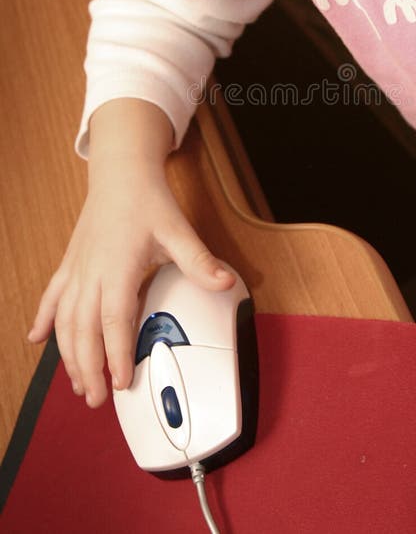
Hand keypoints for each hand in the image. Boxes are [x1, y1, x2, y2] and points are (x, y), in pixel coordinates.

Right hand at [28, 161, 234, 406]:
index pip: (114, 321)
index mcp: (117, 267)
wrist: (121, 172)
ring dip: (67, 354)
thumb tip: (225, 281)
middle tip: (98, 399)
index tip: (120, 382)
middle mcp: (90, 272)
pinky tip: (35, 341)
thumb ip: (200, 260)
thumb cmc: (146, 200)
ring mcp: (76, 269)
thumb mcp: (178, 229)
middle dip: (88, 367)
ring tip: (77, 383)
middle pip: (82, 330)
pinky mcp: (69, 264)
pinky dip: (42, 320)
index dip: (115, 354)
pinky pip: (51, 297)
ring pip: (64, 320)